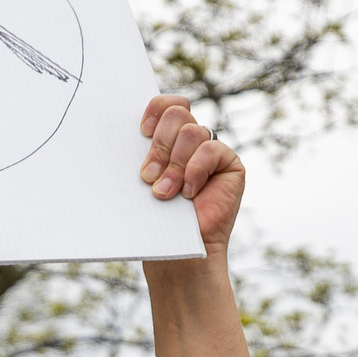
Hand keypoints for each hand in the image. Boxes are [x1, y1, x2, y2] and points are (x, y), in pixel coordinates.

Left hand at [139, 95, 242, 257]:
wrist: (176, 252)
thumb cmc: (154, 219)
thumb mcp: (142, 181)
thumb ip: (142, 153)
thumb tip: (128, 130)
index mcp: (167, 137)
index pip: (166, 104)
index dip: (155, 110)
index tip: (141, 132)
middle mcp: (191, 140)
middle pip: (178, 114)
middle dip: (159, 145)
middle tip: (148, 176)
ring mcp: (211, 150)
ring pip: (192, 131)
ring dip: (174, 165)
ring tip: (165, 193)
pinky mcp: (229, 164)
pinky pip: (210, 149)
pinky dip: (195, 170)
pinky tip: (189, 193)